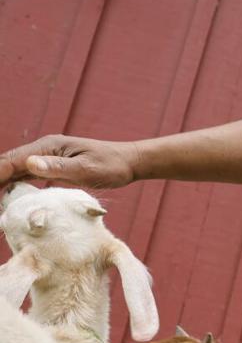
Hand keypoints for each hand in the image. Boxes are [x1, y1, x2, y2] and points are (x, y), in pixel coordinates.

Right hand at [0, 135, 138, 190]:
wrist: (129, 162)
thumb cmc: (111, 166)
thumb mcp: (86, 169)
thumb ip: (59, 167)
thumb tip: (30, 163)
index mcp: (49, 146)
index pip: (14, 160)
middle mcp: (44, 149)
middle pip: (9, 163)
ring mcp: (47, 157)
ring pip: (15, 169)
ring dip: (2, 182)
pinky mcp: (52, 167)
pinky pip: (26, 176)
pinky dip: (14, 185)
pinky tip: (6, 196)